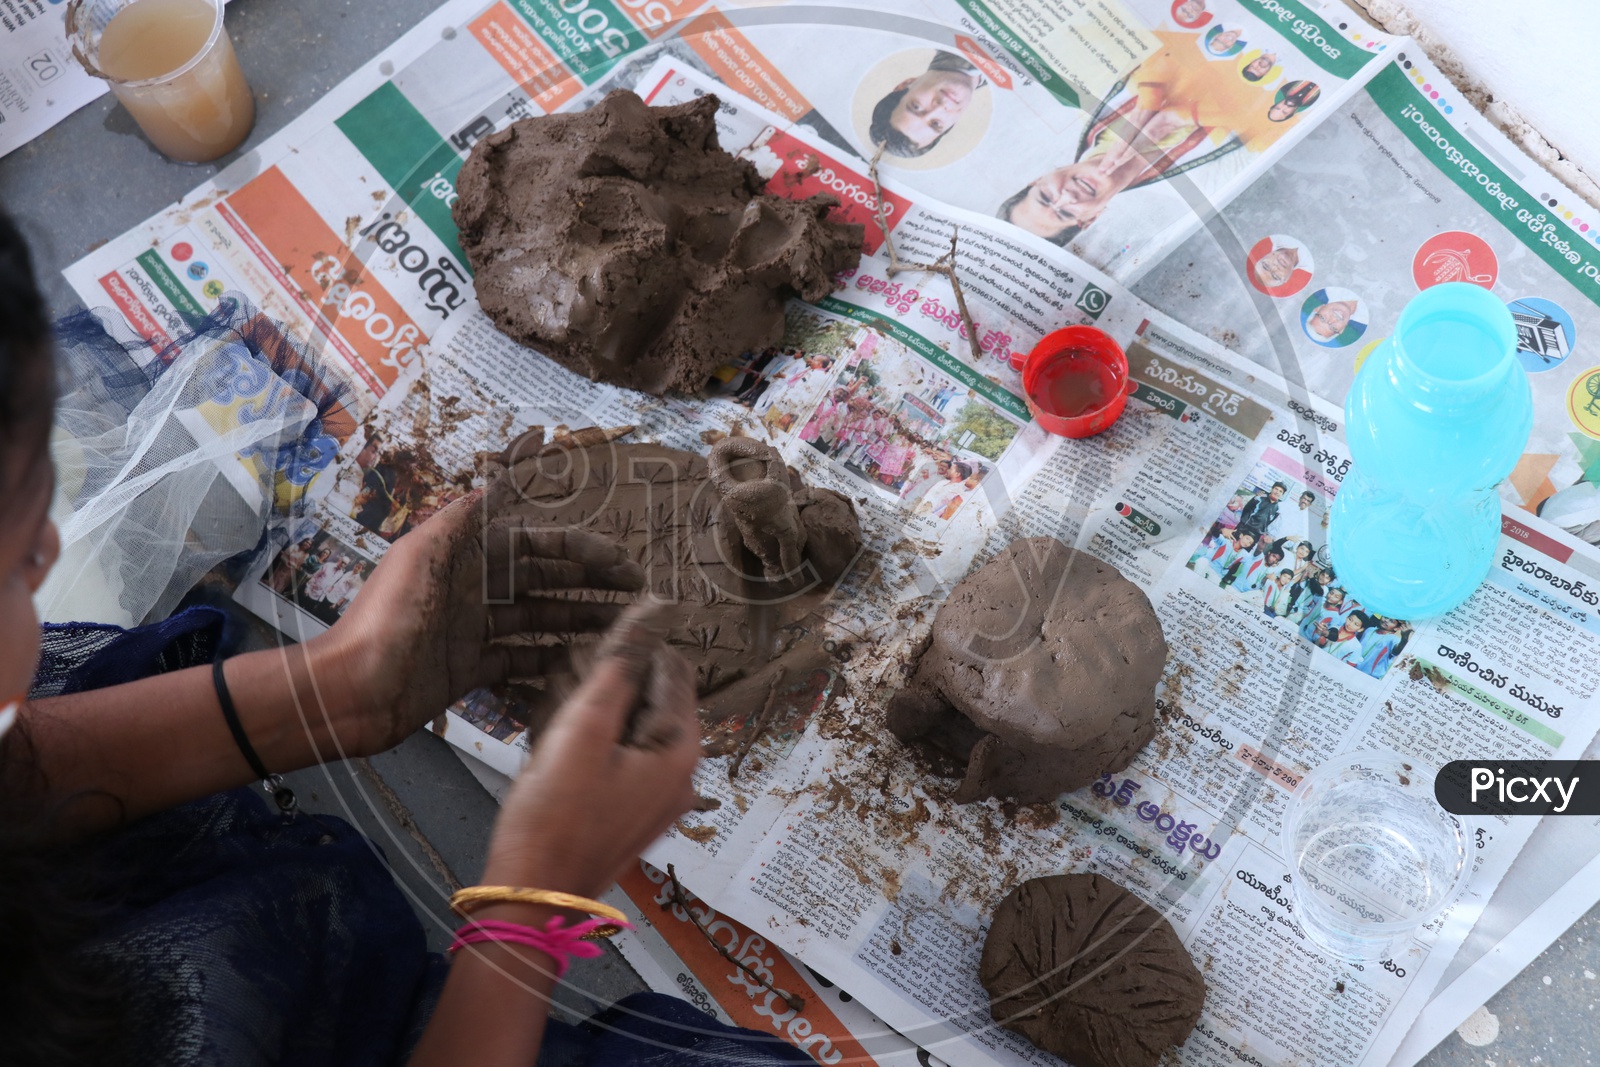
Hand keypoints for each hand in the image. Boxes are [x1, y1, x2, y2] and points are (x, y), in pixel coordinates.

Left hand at [312, 432, 645, 756]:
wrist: (353, 690)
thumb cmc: (387, 619)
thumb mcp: (421, 552)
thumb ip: (462, 516)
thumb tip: (499, 479)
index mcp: (467, 556)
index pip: (537, 545)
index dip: (581, 551)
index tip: (621, 563)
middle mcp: (475, 588)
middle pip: (546, 580)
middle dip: (592, 585)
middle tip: (637, 598)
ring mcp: (476, 629)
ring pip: (541, 619)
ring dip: (581, 622)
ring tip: (621, 631)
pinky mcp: (473, 668)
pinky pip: (522, 660)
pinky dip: (552, 660)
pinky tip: (583, 663)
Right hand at [482, 605, 701, 897]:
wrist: (531, 895)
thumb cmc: (556, 812)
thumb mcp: (584, 729)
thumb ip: (619, 666)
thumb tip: (655, 608)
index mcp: (682, 749)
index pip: (673, 669)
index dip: (633, 645)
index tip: (587, 640)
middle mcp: (682, 773)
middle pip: (653, 698)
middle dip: (609, 679)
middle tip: (561, 679)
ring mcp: (657, 797)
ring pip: (631, 727)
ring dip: (594, 709)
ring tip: (551, 709)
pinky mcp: (629, 812)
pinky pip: (618, 757)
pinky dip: (590, 740)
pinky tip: (552, 740)